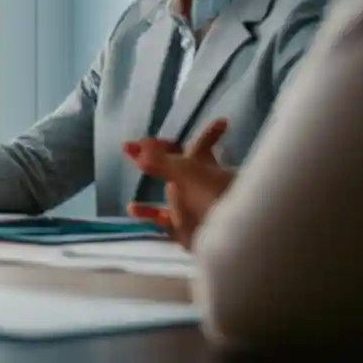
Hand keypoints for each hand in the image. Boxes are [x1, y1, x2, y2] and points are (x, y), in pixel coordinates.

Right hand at [125, 118, 235, 249]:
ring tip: (137, 166)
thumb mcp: (185, 172)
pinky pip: (161, 218)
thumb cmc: (214, 198)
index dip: (210, 132)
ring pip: (171, 191)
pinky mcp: (183, 230)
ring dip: (154, 179)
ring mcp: (191, 208)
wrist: (231, 242)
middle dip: (158, 154)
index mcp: (204, 167)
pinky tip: (132, 207)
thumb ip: (159, 160)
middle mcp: (198, 185)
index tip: (223, 120)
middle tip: (131, 148)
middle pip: (178, 164)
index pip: (202, 144)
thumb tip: (139, 146)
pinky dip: (147, 212)